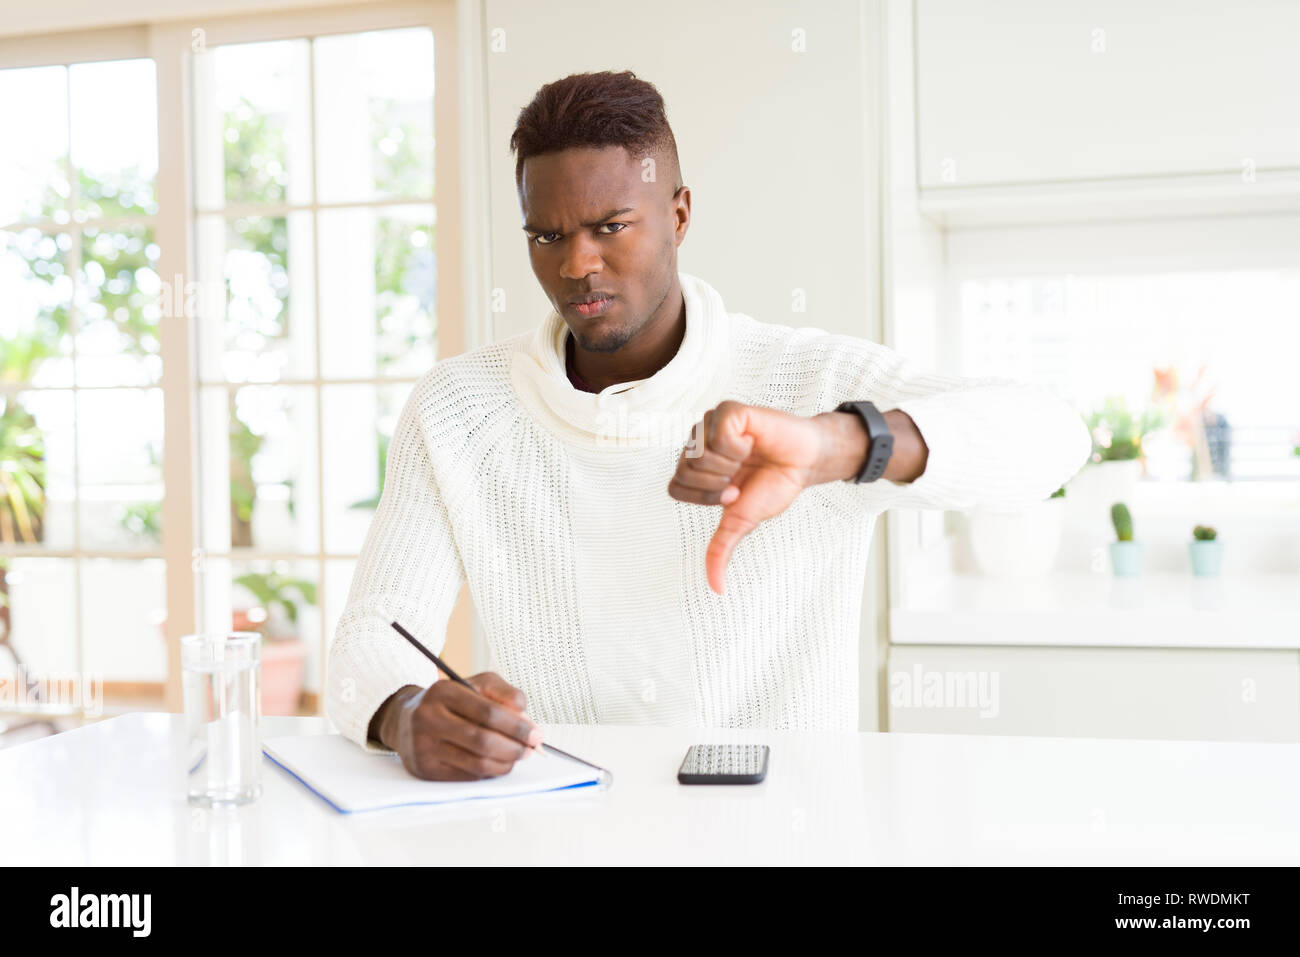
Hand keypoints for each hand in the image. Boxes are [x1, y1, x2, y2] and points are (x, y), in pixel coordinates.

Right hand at [376, 673, 543, 780]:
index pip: (488, 712)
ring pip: (477, 763)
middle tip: (531, 749)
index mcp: (443, 692)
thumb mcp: (476, 685)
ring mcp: (425, 746)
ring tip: (517, 756)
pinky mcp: (425, 769)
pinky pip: (467, 776)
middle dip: (515, 747)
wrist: (407, 719)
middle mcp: (429, 719)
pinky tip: (496, 762)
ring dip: (506, 763)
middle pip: (483, 741)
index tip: (536, 733)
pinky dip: (489, 771)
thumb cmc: (450, 701)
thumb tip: (525, 718)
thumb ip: (505, 694)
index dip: (517, 726)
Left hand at [667, 401, 847, 594]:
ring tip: (749, 455)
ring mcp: (711, 426)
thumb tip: (716, 588)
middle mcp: (697, 446)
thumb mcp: (742, 521)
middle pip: (685, 470)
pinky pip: (719, 431)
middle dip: (719, 482)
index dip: (705, 497)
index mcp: (695, 470)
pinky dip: (739, 444)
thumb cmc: (774, 485)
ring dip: (732, 463)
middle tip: (742, 476)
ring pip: (700, 452)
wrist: (805, 463)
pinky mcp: (729, 411)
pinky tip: (752, 440)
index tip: (733, 494)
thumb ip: (722, 549)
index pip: (675, 487)